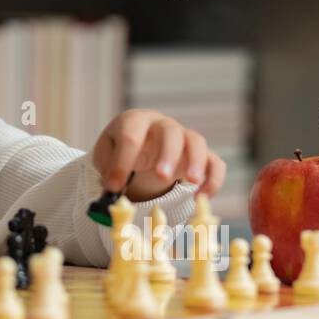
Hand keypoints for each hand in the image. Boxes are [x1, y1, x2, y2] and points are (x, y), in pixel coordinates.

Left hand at [92, 110, 225, 201]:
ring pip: (196, 141)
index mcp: (134, 121)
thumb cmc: (118, 150)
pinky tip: (202, 197)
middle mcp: (161, 125)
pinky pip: (214, 162)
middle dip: (167, 153)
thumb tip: (114, 187)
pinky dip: (213, 179)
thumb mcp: (104, 156)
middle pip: (171, 131)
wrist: (136, 147)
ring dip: (196, 161)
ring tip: (192, 183)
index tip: (114, 186)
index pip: (131, 136)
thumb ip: (108, 168)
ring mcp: (183, 137)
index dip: (123, 162)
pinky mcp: (198, 155)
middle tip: (161, 176)